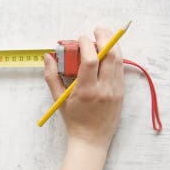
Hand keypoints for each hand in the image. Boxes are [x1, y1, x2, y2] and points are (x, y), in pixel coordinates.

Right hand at [43, 27, 123, 149]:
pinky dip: (116, 56)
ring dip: (113, 44)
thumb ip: (52, 77)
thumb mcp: (58, 100)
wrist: (91, 139)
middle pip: (110, 55)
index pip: (91, 60)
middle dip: (105, 37)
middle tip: (97, 29)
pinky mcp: (122, 92)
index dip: (87, 44)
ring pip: (119, 59)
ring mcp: (115, 90)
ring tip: (104, 35)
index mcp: (86, 90)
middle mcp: (104, 89)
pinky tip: (108, 51)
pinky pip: (121, 68)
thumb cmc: (74, 121)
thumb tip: (48, 57)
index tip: (81, 38)